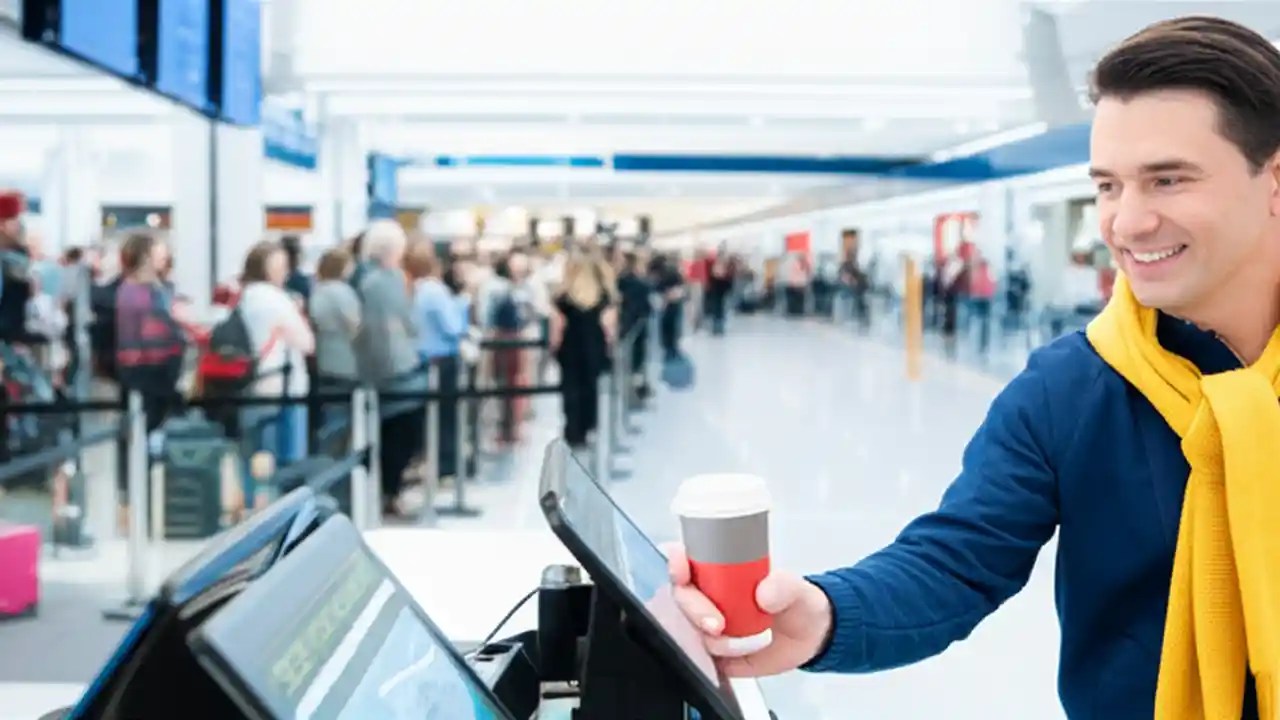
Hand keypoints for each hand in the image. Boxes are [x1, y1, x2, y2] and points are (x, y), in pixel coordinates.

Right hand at [667, 544, 832, 677]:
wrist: (809, 638)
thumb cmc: (797, 603)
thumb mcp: (797, 589)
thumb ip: (783, 586)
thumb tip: (764, 593)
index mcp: (722, 568)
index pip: (687, 558)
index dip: (677, 561)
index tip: (682, 570)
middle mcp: (710, 593)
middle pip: (682, 596)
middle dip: (694, 609)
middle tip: (717, 623)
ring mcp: (709, 622)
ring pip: (688, 628)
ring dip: (714, 639)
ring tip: (746, 641)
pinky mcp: (713, 651)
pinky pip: (700, 656)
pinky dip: (714, 658)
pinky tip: (733, 655)